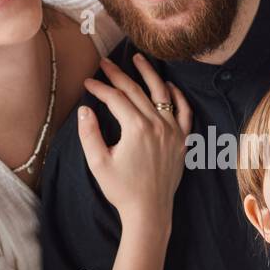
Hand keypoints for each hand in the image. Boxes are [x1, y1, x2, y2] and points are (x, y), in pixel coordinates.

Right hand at [76, 53, 191, 221]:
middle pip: (136, 91)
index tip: (87, 82)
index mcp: (136, 128)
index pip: (115, 98)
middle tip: (105, 62)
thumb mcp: (98, 163)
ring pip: (162, 94)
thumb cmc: (122, 189)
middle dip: (118, 74)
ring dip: (149, 74)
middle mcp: (157, 125)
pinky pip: (185, 112)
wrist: (149, 211)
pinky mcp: (182, 141)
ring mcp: (173, 132)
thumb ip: (89, 134)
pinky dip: (178, 96)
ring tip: (139, 59)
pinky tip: (168, 86)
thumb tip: (85, 109)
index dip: (99, 88)